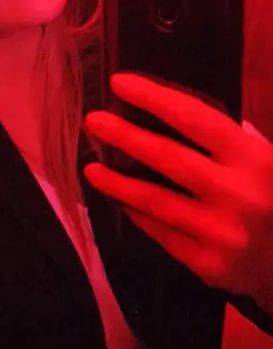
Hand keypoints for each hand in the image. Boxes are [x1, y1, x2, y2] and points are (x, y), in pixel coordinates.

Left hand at [84, 74, 272, 308]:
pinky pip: (163, 233)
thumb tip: (160, 113)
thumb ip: (224, 140)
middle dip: (125, 136)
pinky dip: (140, 215)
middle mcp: (238, 193)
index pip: (194, 118)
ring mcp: (223, 233)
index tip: (119, 83)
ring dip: (118, 183)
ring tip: (92, 169)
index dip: (153, 98)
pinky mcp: (211, 266)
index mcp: (254, 157)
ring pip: (156, 201)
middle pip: (168, 158)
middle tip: (93, 121)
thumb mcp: (263, 159)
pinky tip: (123, 202)